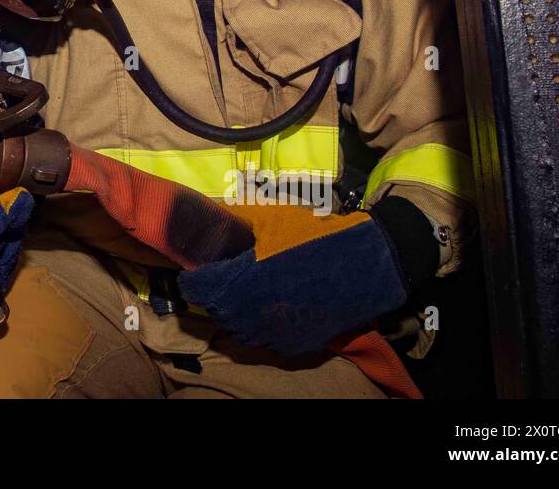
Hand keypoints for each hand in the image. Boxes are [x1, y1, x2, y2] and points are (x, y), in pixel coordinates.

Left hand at [175, 197, 435, 356]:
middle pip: (214, 310)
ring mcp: (274, 332)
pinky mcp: (294, 344)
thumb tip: (210, 215)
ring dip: (231, 312)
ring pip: (236, 329)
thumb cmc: (315, 235)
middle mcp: (252, 313)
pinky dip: (256, 326)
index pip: (197, 288)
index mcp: (242, 281)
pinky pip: (263, 340)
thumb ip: (236, 220)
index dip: (192, 277)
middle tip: (217, 277)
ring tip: (239, 291)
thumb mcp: (272, 218)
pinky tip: (263, 307)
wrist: (366, 263)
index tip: (193, 268)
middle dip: (211, 294)